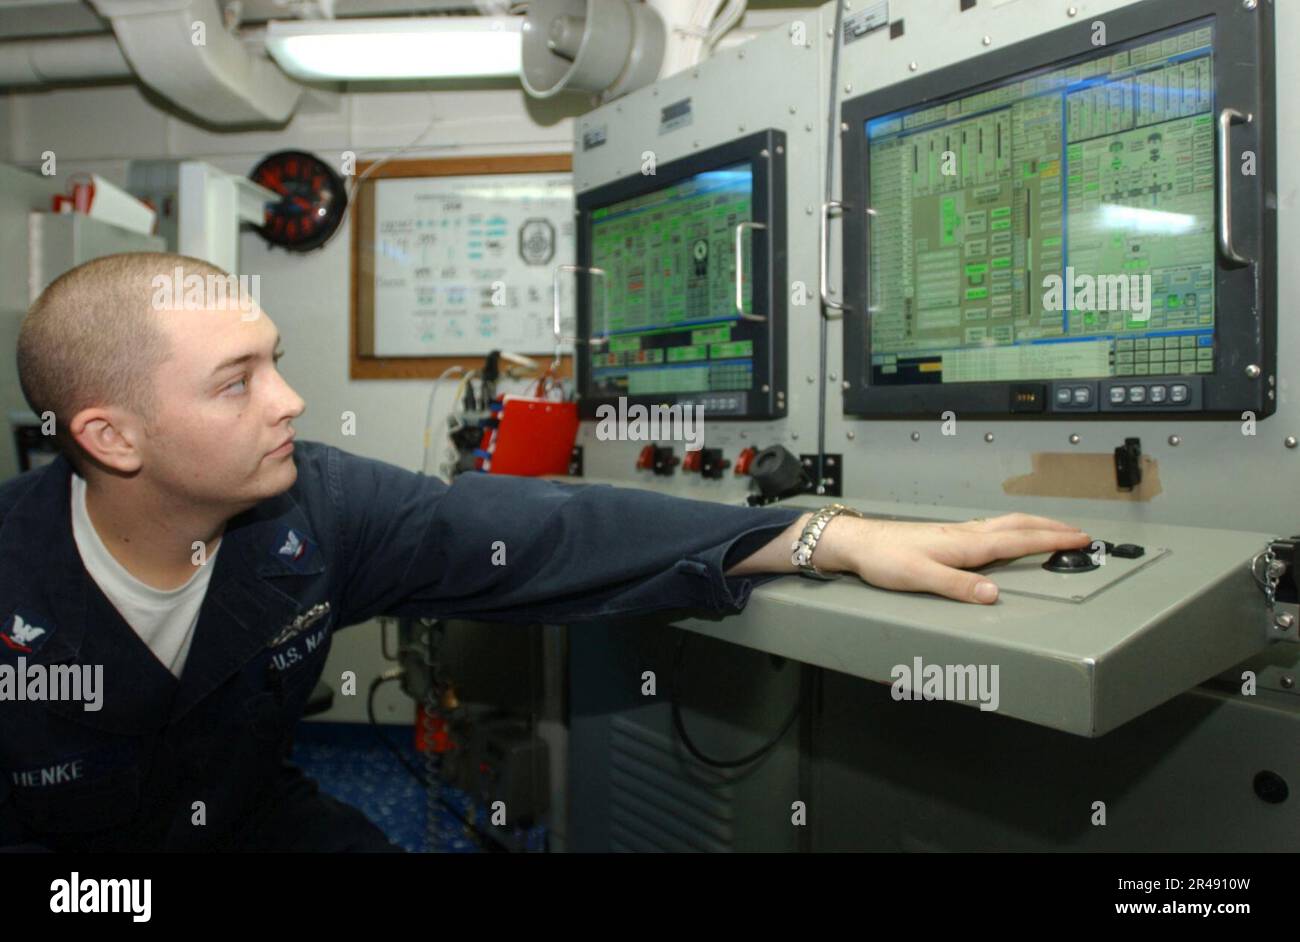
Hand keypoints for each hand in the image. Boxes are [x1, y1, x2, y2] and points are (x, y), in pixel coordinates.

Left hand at [819, 512, 1092, 604]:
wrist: (858, 542)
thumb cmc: (884, 558)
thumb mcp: (919, 577)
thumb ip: (957, 587)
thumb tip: (993, 595)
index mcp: (966, 544)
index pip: (1018, 540)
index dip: (1052, 540)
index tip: (1080, 539)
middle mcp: (965, 534)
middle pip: (1018, 526)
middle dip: (1051, 528)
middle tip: (1080, 532)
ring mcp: (957, 533)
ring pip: (1005, 524)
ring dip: (1034, 524)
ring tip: (1054, 528)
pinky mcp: (947, 536)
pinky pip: (991, 528)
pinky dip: (1013, 528)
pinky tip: (1009, 534)